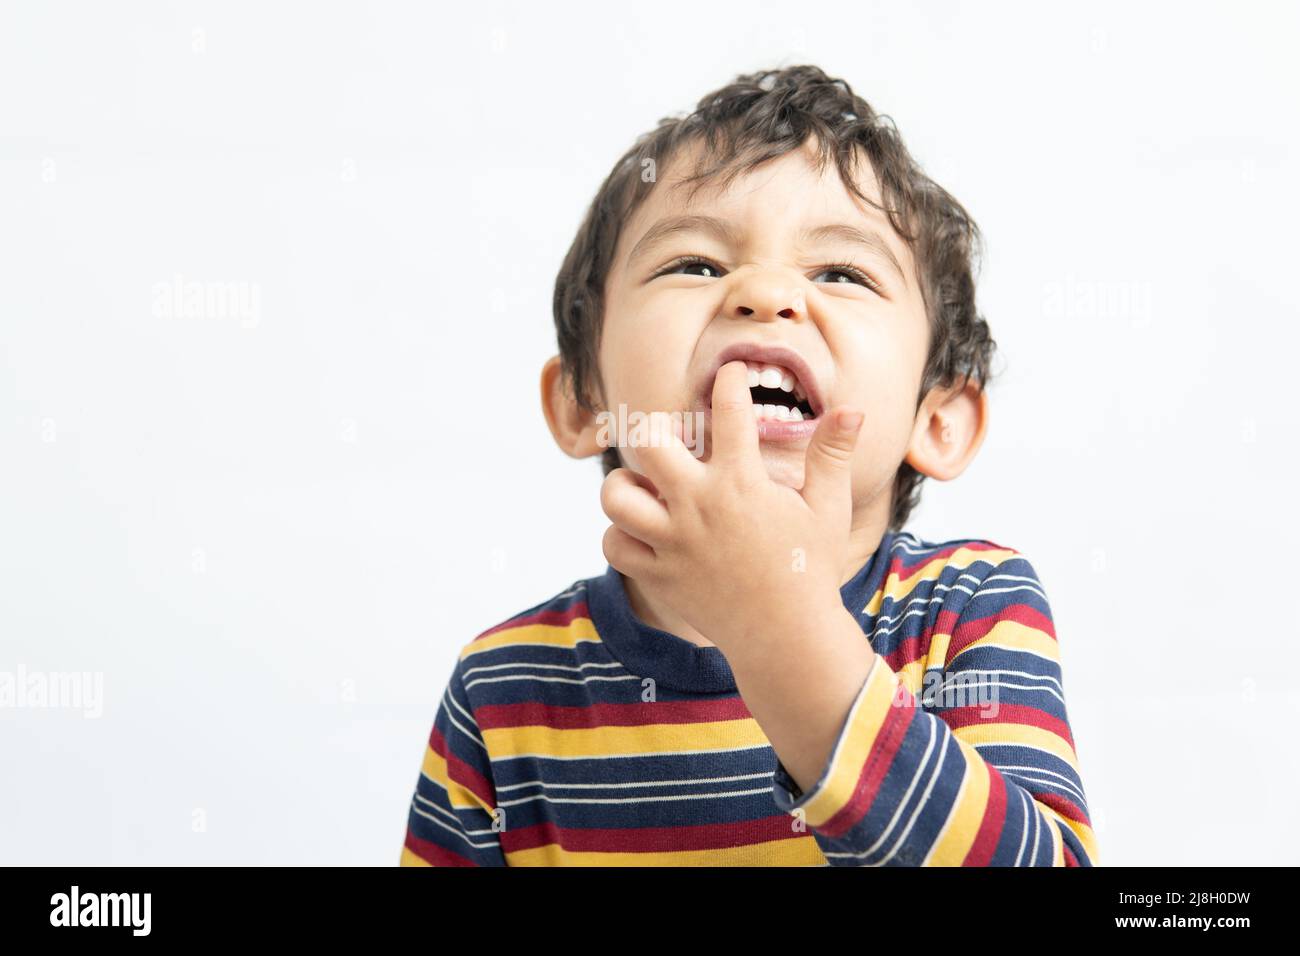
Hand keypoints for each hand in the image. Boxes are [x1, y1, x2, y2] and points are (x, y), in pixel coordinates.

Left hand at [599, 360, 865, 649]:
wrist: (787, 637)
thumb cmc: (810, 568)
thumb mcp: (827, 508)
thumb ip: (832, 455)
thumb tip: (851, 409)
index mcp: (742, 484)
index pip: (728, 411)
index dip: (730, 381)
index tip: (731, 375)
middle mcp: (700, 507)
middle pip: (647, 442)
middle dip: (652, 429)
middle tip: (668, 441)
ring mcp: (673, 543)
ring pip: (616, 497)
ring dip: (624, 486)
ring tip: (645, 488)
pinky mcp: (658, 576)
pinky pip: (615, 545)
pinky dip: (621, 535)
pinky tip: (643, 532)